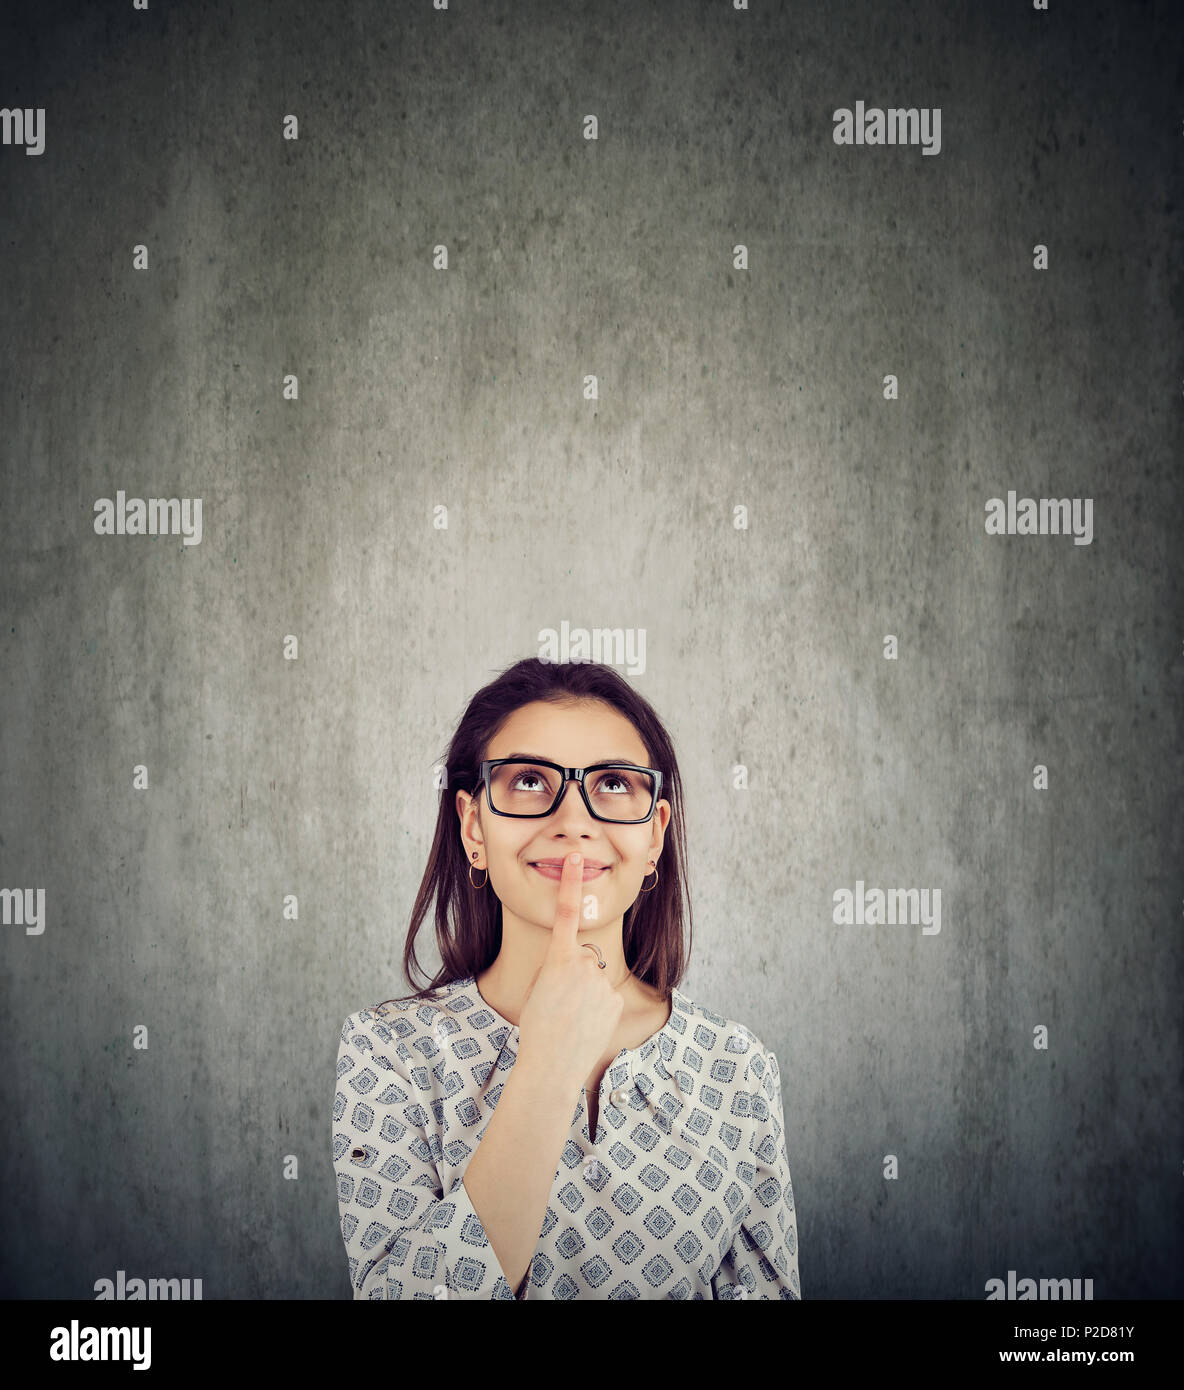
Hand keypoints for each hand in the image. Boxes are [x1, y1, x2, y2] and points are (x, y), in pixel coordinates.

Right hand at [515, 852, 625, 1089]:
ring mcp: (602, 983)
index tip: (577, 859)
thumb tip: (569, 967)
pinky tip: (585, 1026)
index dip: (571, 882)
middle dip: (573, 975)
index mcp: (558, 958)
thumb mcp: (535, 989)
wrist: (552, 1065)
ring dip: (585, 995)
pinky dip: (597, 1010)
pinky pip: (605, 998)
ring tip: (571, 1019)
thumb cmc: (536, 1028)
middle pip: (581, 959)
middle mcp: (583, 965)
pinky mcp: (615, 1001)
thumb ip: (554, 969)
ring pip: (593, 981)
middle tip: (559, 1003)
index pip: (566, 912)